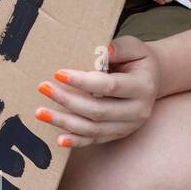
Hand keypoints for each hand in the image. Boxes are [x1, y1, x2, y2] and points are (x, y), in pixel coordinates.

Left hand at [35, 36, 162, 147]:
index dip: (82, 81)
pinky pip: (94, 140)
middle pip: (97, 110)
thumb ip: (119, 48)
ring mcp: (128, 126)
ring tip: (40, 112)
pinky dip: (76, 141)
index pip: (108, 86)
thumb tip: (101, 50)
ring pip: (93, 128)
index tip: (58, 73)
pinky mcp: (117, 134)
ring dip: (64, 121)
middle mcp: (138, 111)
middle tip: (43, 88)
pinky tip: (59, 140)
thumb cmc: (137, 60)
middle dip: (67, 100)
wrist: (151, 79)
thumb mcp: (134, 48)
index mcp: (142, 87)